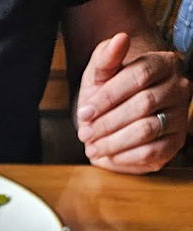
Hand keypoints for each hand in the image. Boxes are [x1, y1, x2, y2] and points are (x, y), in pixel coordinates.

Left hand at [76, 33, 191, 173]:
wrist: (115, 115)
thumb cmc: (108, 92)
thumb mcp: (101, 72)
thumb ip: (107, 57)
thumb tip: (119, 39)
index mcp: (164, 63)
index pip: (139, 76)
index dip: (109, 96)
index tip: (85, 112)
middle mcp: (179, 88)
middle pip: (143, 104)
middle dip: (108, 122)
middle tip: (84, 133)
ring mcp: (179, 116)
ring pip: (146, 130)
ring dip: (113, 142)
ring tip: (92, 146)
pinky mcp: (174, 143)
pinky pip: (150, 153)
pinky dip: (124, 157)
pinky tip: (108, 155)